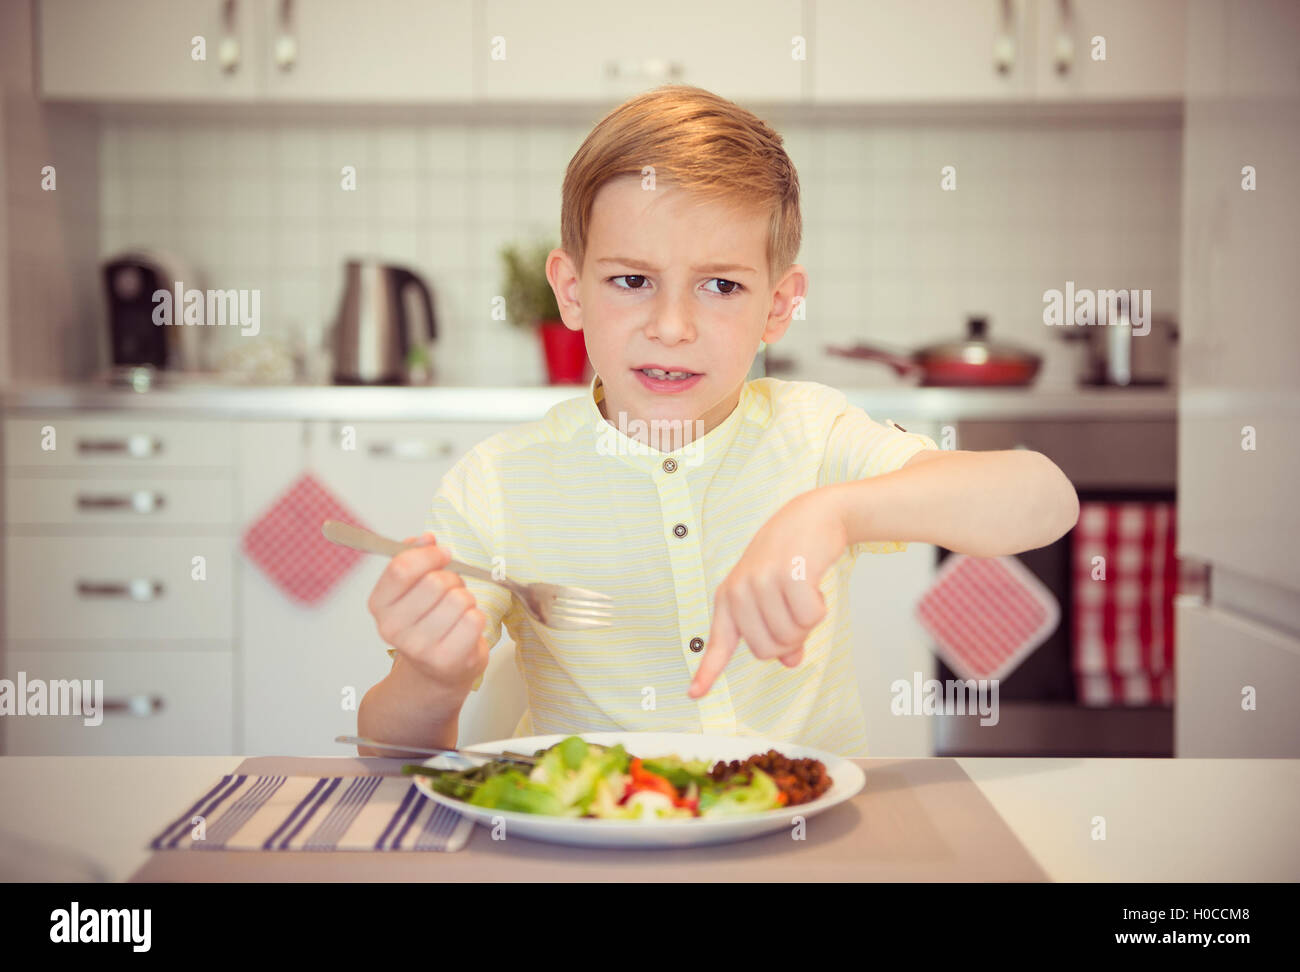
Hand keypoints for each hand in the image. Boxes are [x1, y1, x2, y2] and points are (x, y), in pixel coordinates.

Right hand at [366, 532, 488, 691]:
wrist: (435, 673)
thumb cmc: (426, 624)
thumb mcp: (411, 589)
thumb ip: (414, 558)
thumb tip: (426, 538)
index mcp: (379, 605)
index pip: (401, 567)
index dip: (429, 554)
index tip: (441, 554)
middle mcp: (393, 628)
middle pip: (435, 582)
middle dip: (452, 579)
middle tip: (451, 591)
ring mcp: (419, 647)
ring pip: (459, 599)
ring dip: (466, 599)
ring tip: (457, 612)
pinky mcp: (447, 659)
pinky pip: (474, 619)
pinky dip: (477, 618)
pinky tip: (465, 628)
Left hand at [688, 490, 846, 698]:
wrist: (812, 516)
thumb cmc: (791, 557)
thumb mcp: (775, 593)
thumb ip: (778, 629)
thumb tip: (789, 662)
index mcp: (729, 598)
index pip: (717, 643)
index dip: (707, 672)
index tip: (693, 695)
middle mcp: (739, 591)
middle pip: (767, 651)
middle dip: (790, 640)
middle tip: (797, 611)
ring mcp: (761, 582)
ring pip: (789, 636)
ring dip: (806, 623)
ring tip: (805, 593)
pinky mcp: (788, 575)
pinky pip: (810, 619)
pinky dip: (820, 608)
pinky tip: (815, 585)